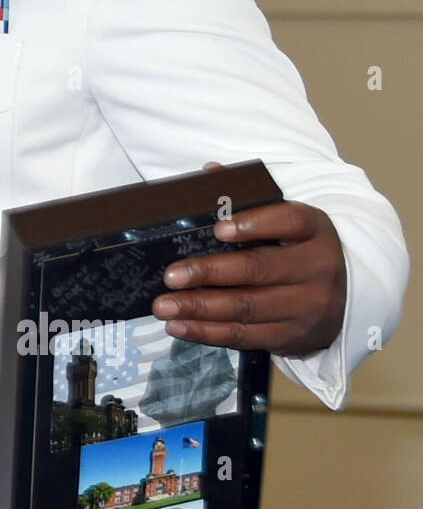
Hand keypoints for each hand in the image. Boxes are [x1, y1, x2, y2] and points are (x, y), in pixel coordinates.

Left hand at [154, 195, 347, 357]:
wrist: (344, 299)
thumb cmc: (299, 250)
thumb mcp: (286, 222)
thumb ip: (249, 198)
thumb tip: (210, 172)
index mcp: (314, 231)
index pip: (289, 221)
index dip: (254, 223)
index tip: (218, 229)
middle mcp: (316, 268)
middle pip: (259, 269)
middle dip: (210, 273)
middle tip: (171, 276)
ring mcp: (307, 306)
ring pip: (248, 307)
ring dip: (200, 307)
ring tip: (163, 306)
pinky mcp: (292, 336)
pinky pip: (245, 335)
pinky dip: (208, 333)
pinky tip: (179, 326)